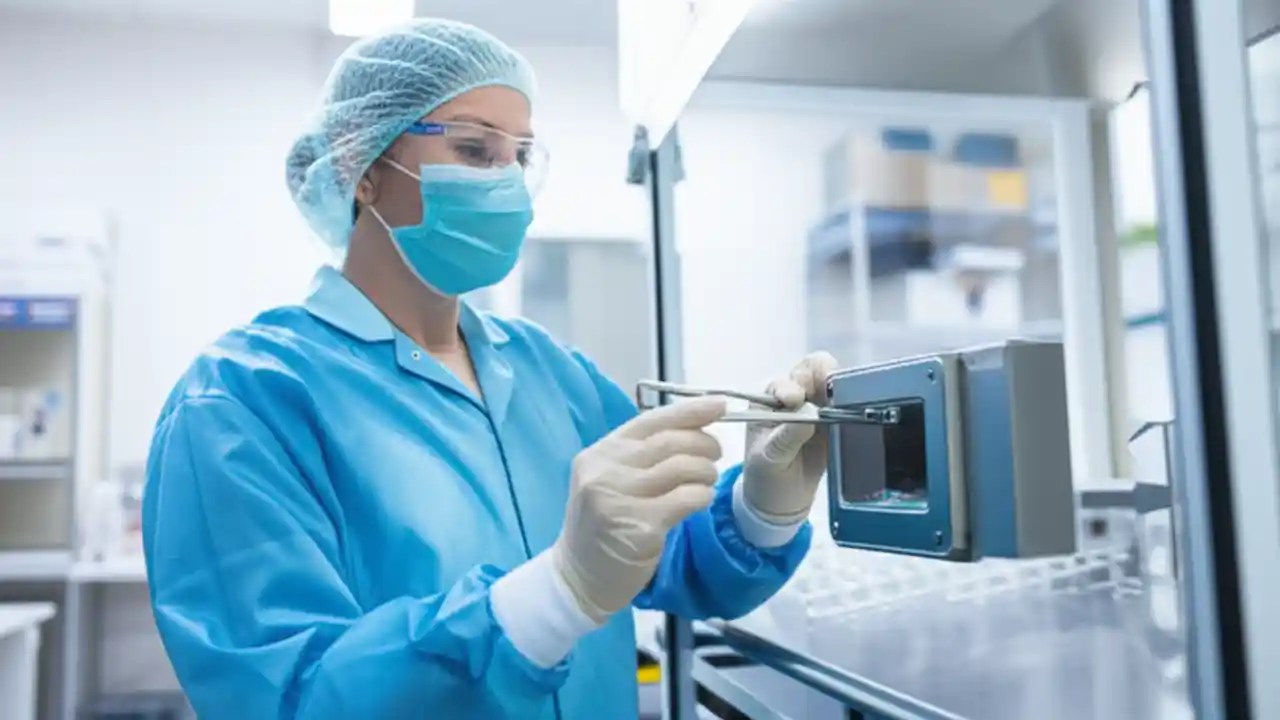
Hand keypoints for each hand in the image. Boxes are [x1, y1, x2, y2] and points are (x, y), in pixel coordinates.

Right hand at [552, 397, 725, 622]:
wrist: (579, 577)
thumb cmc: (603, 525)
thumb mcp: (609, 480)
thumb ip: (641, 456)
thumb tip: (694, 430)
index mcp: (599, 454)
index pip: (651, 421)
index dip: (690, 410)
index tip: (719, 404)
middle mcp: (605, 472)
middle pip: (671, 442)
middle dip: (705, 444)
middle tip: (715, 455)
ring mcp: (620, 499)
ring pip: (683, 468)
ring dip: (706, 472)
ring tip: (705, 482)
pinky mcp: (640, 527)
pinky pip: (687, 499)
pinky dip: (702, 496)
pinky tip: (699, 501)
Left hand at [742, 353, 838, 524]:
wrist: (780, 501)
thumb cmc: (766, 474)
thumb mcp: (770, 457)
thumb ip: (786, 436)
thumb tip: (811, 415)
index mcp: (770, 400)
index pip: (786, 381)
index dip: (794, 385)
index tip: (795, 400)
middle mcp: (795, 397)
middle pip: (813, 372)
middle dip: (822, 377)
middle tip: (829, 394)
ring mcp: (818, 408)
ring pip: (834, 386)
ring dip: (841, 390)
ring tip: (846, 402)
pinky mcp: (836, 423)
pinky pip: (848, 407)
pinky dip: (853, 406)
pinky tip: (856, 413)